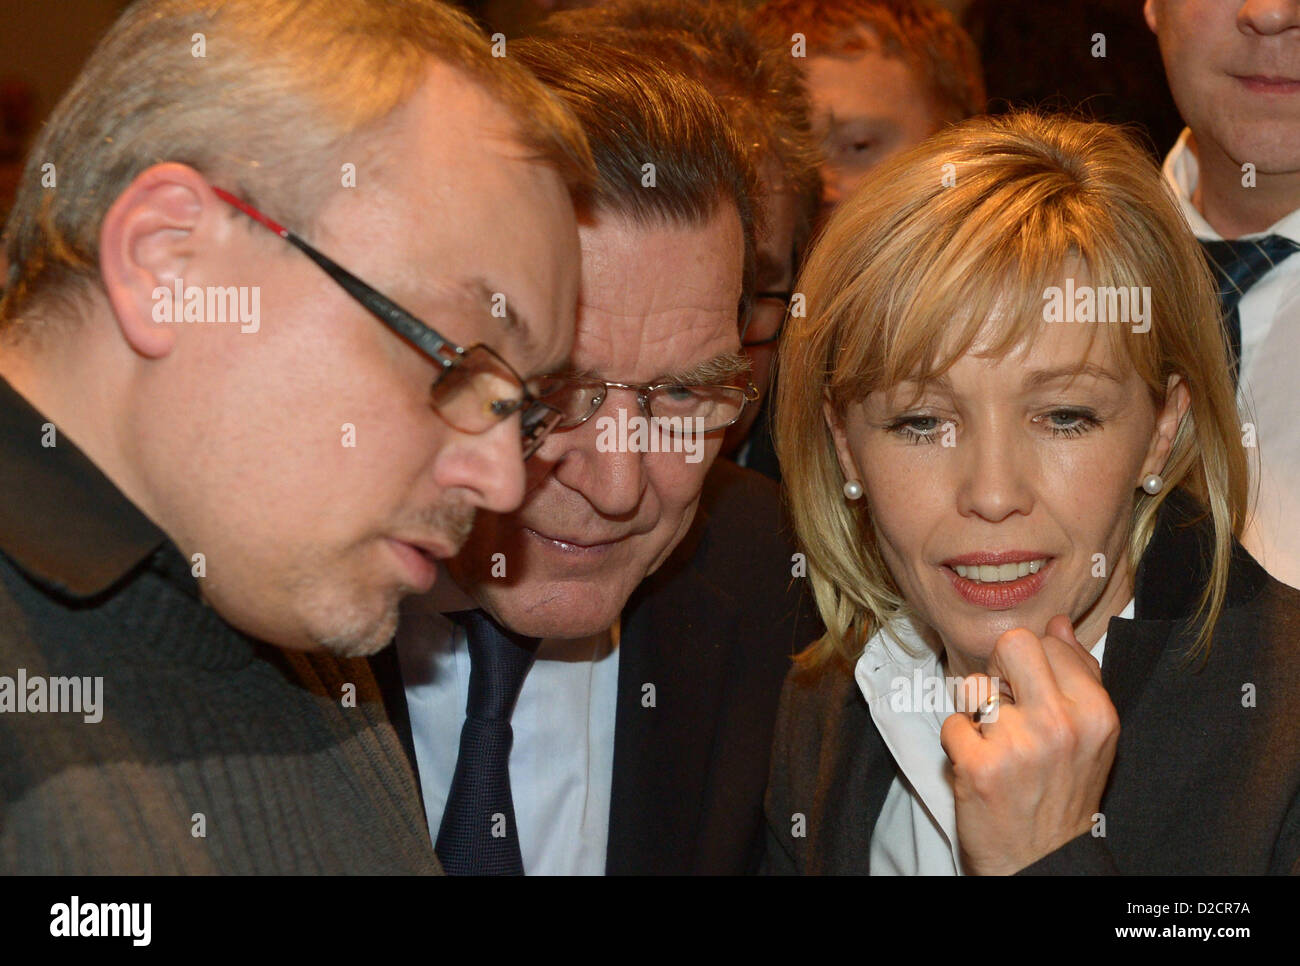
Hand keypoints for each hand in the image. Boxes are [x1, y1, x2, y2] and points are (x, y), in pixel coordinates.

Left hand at [940, 615, 1119, 874]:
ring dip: (978, 712)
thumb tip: (1059, 624)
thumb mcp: (1091, 735)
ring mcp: (1019, 744)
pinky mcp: (980, 766)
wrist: (1043, 861)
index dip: (1029, 665)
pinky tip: (979, 763)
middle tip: (1005, 704)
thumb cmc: (1064, 792)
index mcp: (1096, 711)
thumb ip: (1078, 674)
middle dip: (1000, 669)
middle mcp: (1061, 723)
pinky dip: (958, 742)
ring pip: (975, 686)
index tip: (1031, 694)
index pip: (1047, 642)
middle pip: (1011, 644)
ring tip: (996, 742)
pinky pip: (952, 722)